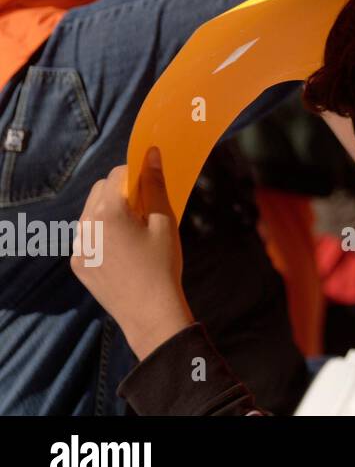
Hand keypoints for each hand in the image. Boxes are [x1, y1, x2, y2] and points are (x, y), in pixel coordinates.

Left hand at [71, 147, 194, 359]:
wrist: (149, 312)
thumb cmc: (162, 264)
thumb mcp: (164, 222)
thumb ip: (155, 186)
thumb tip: (151, 154)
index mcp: (108, 213)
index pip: (117, 174)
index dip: (137, 174)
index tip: (152, 185)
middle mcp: (85, 226)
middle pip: (100, 190)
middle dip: (121, 191)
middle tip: (145, 209)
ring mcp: (78, 246)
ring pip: (91, 212)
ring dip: (110, 211)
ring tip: (134, 232)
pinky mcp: (77, 263)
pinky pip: (87, 235)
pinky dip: (103, 233)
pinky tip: (123, 250)